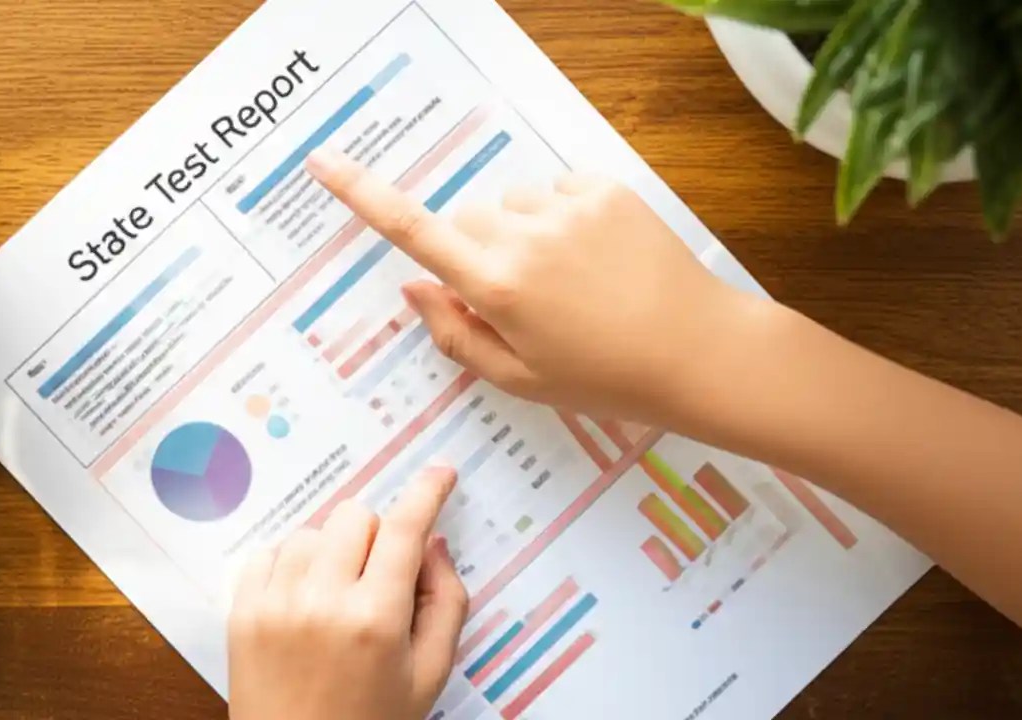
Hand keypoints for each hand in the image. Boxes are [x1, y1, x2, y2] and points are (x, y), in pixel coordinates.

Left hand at [229, 467, 467, 719]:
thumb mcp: (430, 674)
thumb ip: (446, 603)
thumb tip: (434, 543)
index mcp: (376, 619)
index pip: (404, 530)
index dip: (426, 493)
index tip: (440, 472)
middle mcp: (322, 602)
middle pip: (355, 516)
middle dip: (376, 537)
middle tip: (380, 578)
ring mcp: (275, 604)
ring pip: (312, 531)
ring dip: (332, 552)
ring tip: (338, 598)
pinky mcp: (242, 611)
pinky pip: (270, 551)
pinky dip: (292, 565)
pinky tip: (305, 601)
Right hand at [305, 148, 758, 423]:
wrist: (698, 351)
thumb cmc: (604, 379)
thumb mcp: (520, 379)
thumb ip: (456, 334)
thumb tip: (416, 289)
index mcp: (497, 286)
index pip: (413, 232)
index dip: (362, 195)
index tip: (323, 163)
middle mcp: (525, 236)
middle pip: (467, 220)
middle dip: (476, 251)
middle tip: (520, 299)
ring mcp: (568, 208)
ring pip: (513, 205)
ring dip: (522, 234)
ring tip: (570, 282)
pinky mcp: (606, 190)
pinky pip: (558, 192)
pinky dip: (562, 218)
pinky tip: (596, 259)